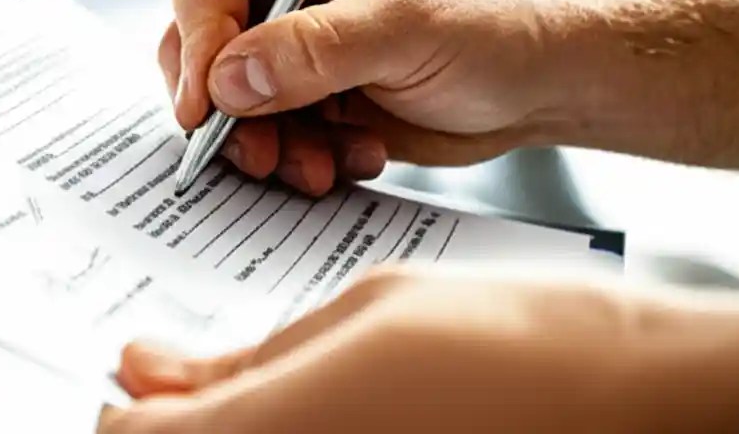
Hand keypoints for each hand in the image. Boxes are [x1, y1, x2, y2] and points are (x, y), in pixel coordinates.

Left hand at [99, 267, 738, 433]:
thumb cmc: (499, 342)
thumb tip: (149, 367)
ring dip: (225, 422)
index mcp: (266, 431)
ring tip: (262, 374)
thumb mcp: (351, 317)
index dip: (124, 408)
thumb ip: (239, 360)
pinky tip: (313, 398)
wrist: (614, 396)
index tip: (137, 374)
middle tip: (189, 369)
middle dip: (174, 417)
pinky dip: (280, 428)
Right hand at [160, 0, 572, 194]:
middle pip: (197, 34)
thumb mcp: (407, 27)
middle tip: (254, 146)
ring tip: (314, 163)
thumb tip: (228, 80)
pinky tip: (350, 154)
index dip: (198, 31)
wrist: (544, 85)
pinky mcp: (302, 88)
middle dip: (224, 101)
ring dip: (262, 140)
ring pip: (222, 94)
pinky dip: (295, 154)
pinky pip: (261, 130)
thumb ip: (314, 50)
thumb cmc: (498, 24)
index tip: (209, 98)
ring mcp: (290, 35)